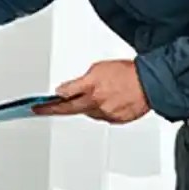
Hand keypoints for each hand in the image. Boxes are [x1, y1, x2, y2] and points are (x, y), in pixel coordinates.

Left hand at [33, 59, 150, 123]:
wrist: (152, 83)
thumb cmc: (128, 73)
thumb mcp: (98, 69)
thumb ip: (79, 82)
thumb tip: (65, 89)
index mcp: (91, 90)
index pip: (63, 99)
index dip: (48, 104)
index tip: (36, 107)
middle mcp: (97, 105)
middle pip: (71, 110)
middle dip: (56, 109)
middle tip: (43, 109)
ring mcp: (107, 114)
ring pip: (88, 112)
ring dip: (85, 106)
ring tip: (98, 94)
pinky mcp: (117, 120)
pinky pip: (103, 116)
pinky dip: (101, 109)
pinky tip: (108, 100)